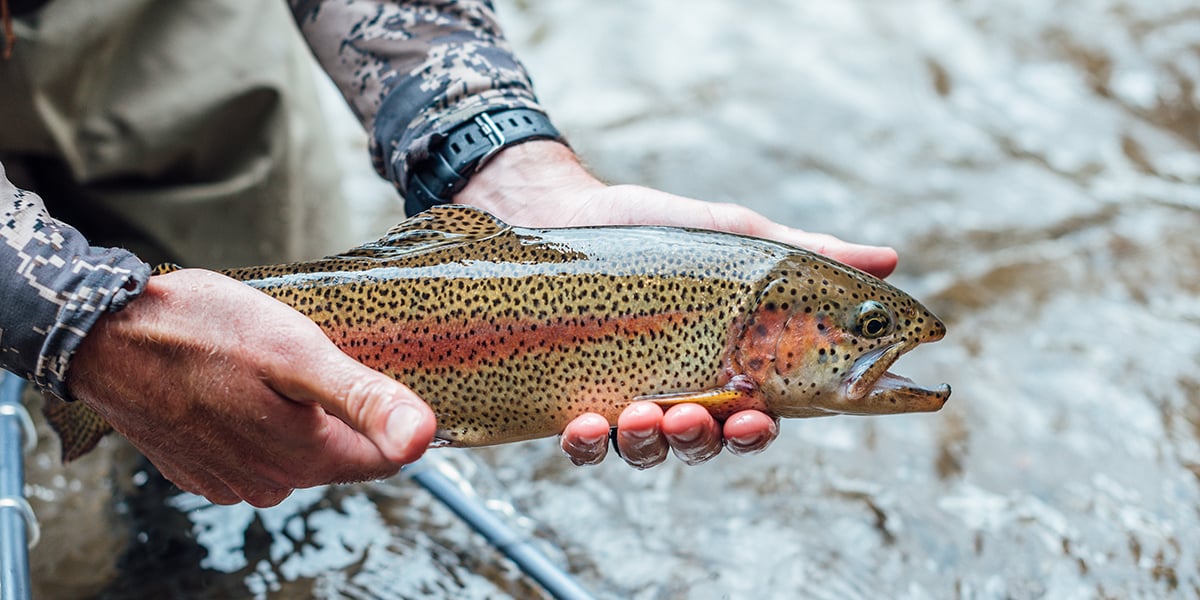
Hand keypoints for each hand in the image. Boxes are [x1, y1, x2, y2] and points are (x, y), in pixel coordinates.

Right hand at [66, 269, 435, 506]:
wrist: (101, 334)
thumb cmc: (199, 331)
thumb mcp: (296, 352)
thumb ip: (362, 398)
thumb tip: (424, 437)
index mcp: (305, 458)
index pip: (383, 459)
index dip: (389, 416)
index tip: (373, 372)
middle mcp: (270, 483)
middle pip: (337, 454)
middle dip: (336, 413)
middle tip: (312, 359)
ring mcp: (228, 480)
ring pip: (293, 454)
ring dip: (293, 417)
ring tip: (270, 368)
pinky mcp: (196, 467)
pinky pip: (249, 451)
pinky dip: (252, 421)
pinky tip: (236, 385)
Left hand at [457, 140, 890, 466]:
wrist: (562, 210)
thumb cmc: (656, 229)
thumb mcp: (736, 237)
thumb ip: (806, 256)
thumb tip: (889, 260)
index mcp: (725, 369)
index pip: (754, 418)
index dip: (758, 430)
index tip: (758, 418)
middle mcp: (678, 396)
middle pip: (703, 446)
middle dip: (705, 442)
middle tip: (700, 418)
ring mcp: (624, 401)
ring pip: (645, 453)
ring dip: (651, 444)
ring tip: (644, 413)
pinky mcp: (572, 399)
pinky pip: (583, 445)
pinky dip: (587, 444)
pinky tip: (587, 425)